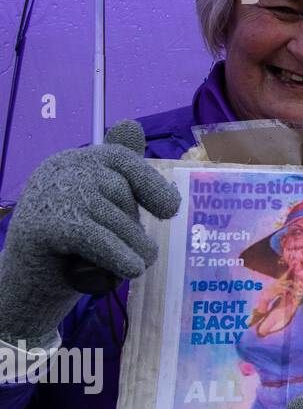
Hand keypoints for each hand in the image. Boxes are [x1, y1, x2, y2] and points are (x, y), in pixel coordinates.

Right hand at [0, 120, 179, 344]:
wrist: (27, 285)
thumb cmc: (72, 246)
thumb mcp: (97, 204)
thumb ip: (119, 171)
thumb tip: (131, 123)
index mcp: (73, 160)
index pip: (121, 159)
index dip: (151, 184)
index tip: (170, 211)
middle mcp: (59, 169)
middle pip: (121, 194)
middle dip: (135, 228)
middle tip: (133, 252)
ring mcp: (50, 194)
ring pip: (116, 221)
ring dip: (134, 250)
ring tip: (133, 266)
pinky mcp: (43, 225)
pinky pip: (99, 239)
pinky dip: (121, 257)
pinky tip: (132, 270)